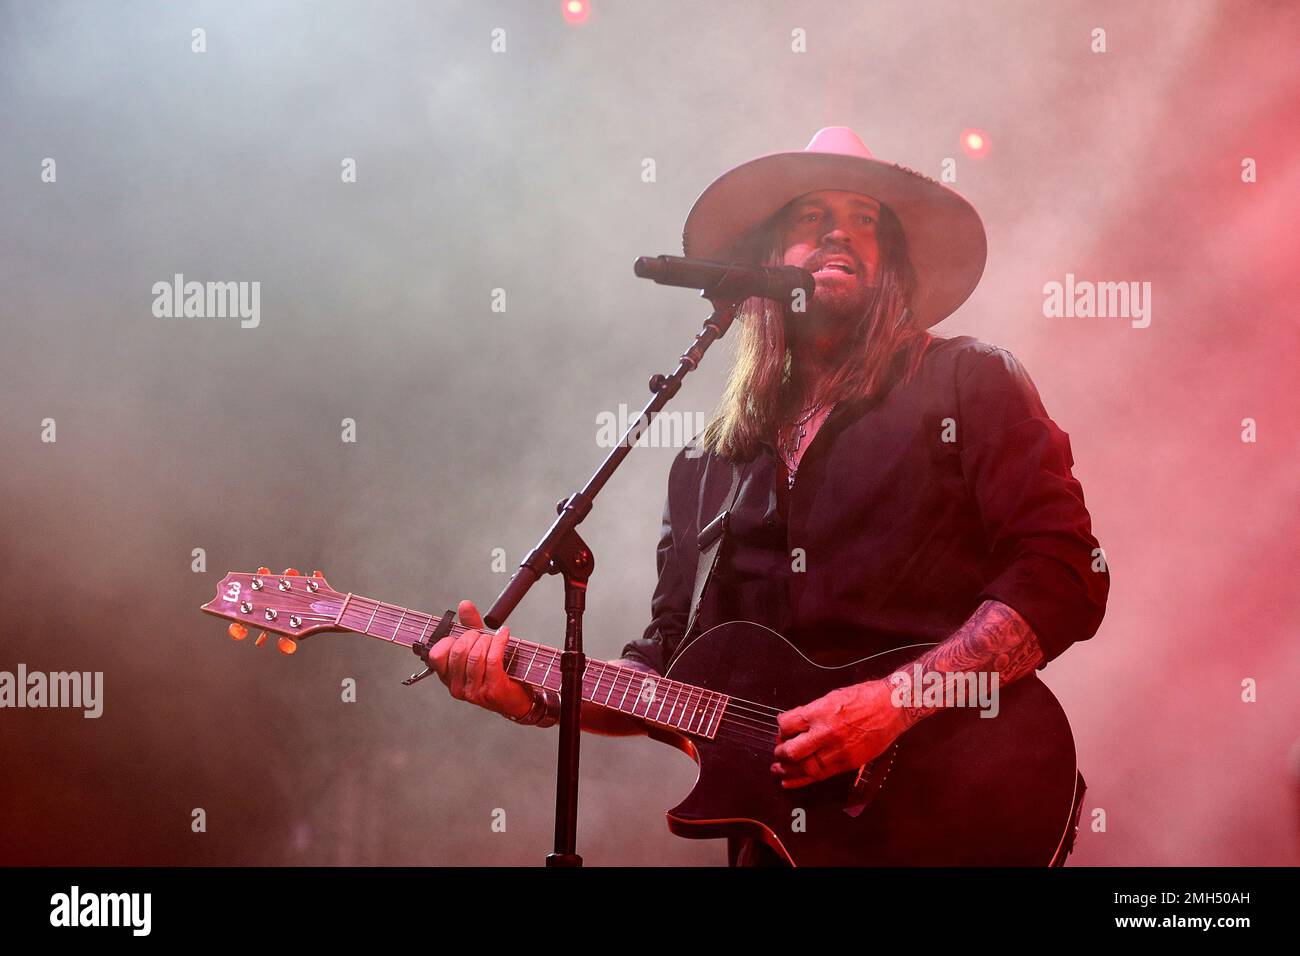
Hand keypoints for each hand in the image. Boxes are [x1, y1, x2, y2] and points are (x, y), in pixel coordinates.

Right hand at [427, 599, 534, 719]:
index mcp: (448, 678)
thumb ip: (469, 627)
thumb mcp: (478, 648)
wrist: (516, 699)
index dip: (450, 640)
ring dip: (488, 640)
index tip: (463, 636)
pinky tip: (504, 635)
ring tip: (495, 638)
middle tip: (483, 635)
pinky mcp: (492, 690)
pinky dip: (499, 641)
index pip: (436, 655)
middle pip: (458, 651)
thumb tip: (464, 605)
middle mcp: (457, 688)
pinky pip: (492, 659)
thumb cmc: (495, 674)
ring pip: (476, 655)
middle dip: (473, 636)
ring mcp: (474, 692)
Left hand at [771, 679, 905, 788]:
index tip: (781, 731)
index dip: (780, 730)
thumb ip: (811, 712)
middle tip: (778, 752)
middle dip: (781, 753)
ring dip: (787, 771)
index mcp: (820, 712)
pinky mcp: (848, 762)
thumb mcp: (831, 697)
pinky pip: (821, 775)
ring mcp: (838, 750)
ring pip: (805, 768)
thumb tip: (793, 722)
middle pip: (792, 751)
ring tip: (779, 770)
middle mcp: (827, 732)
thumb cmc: (865, 697)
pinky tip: (790, 781)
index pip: (787, 725)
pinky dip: (802, 780)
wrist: (892, 707)